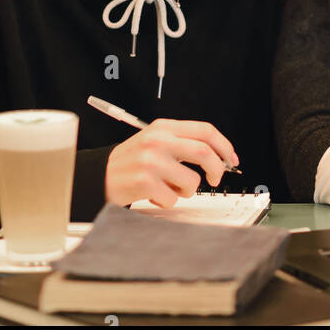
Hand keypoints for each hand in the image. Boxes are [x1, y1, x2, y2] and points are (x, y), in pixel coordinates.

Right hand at [105, 119, 239, 208]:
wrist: (98, 176)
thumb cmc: (131, 163)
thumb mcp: (154, 141)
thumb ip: (182, 144)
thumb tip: (219, 157)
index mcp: (163, 127)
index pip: (204, 130)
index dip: (224, 146)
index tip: (231, 160)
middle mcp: (157, 140)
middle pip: (204, 152)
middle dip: (216, 169)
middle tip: (215, 179)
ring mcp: (151, 161)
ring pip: (191, 181)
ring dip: (185, 190)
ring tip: (167, 187)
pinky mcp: (145, 182)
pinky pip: (173, 198)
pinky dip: (167, 201)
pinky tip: (153, 195)